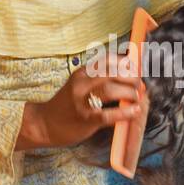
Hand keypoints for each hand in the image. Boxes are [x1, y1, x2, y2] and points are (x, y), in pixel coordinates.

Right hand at [16, 54, 146, 149]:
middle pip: (111, 73)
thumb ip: (99, 80)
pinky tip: (134, 111)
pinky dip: (124, 112)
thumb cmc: (67, 106)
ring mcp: (82, 101)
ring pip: (110, 89)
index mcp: (82, 73)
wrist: (44, 124)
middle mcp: (81, 83)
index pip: (107, 60)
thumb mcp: (80, 86)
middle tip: (139, 85)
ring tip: (137, 97)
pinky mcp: (85, 118)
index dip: (125, 63)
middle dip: (131, 77)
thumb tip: (128, 76)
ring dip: (129, 92)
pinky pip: (108, 114)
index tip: (136, 69)